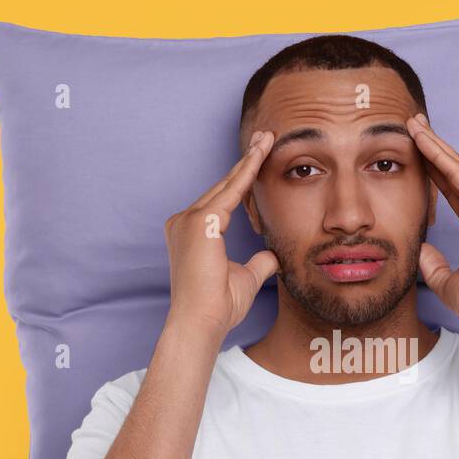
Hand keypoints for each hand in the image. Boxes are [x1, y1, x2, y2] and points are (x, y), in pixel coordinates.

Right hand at [164, 130, 279, 338]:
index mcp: (192, 233)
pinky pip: (229, 191)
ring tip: (268, 138)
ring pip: (226, 184)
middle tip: (265, 136)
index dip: (241, 178)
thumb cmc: (217, 307)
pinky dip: (246, 172)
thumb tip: (273, 256)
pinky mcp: (198, 222)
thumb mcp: (244, 279)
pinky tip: (261, 155)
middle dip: (246, 160)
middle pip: (222, 185)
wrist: (201, 322)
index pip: (223, 199)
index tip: (258, 157)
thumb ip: (258, 263)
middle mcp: (185, 221)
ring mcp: (188, 220)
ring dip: (249, 160)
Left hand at [405, 113, 458, 328]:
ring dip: (435, 145)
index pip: (453, 190)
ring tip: (413, 124)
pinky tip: (423, 141)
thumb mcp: (447, 282)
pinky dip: (441, 157)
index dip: (434, 170)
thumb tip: (419, 249)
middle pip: (457, 171)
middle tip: (414, 124)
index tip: (417, 152)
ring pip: (458, 167)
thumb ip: (433, 265)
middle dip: (434, 147)